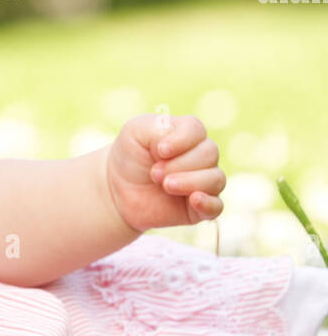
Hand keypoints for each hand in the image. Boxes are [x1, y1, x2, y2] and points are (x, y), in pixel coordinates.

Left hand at [104, 113, 225, 232]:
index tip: (160, 150)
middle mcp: (201, 156)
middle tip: (154, 173)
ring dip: (189, 182)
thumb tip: (179, 145)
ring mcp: (203, 182)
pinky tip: (194, 200)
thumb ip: (158, 127)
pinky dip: (208, 203)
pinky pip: (217, 206)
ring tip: (165, 186)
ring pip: (216, 179)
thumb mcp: (135, 131)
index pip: (197, 130)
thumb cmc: (130, 156)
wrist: (118, 189)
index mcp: (188, 134)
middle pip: (209, 154)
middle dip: (179, 164)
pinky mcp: (199, 208)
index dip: (181, 140)